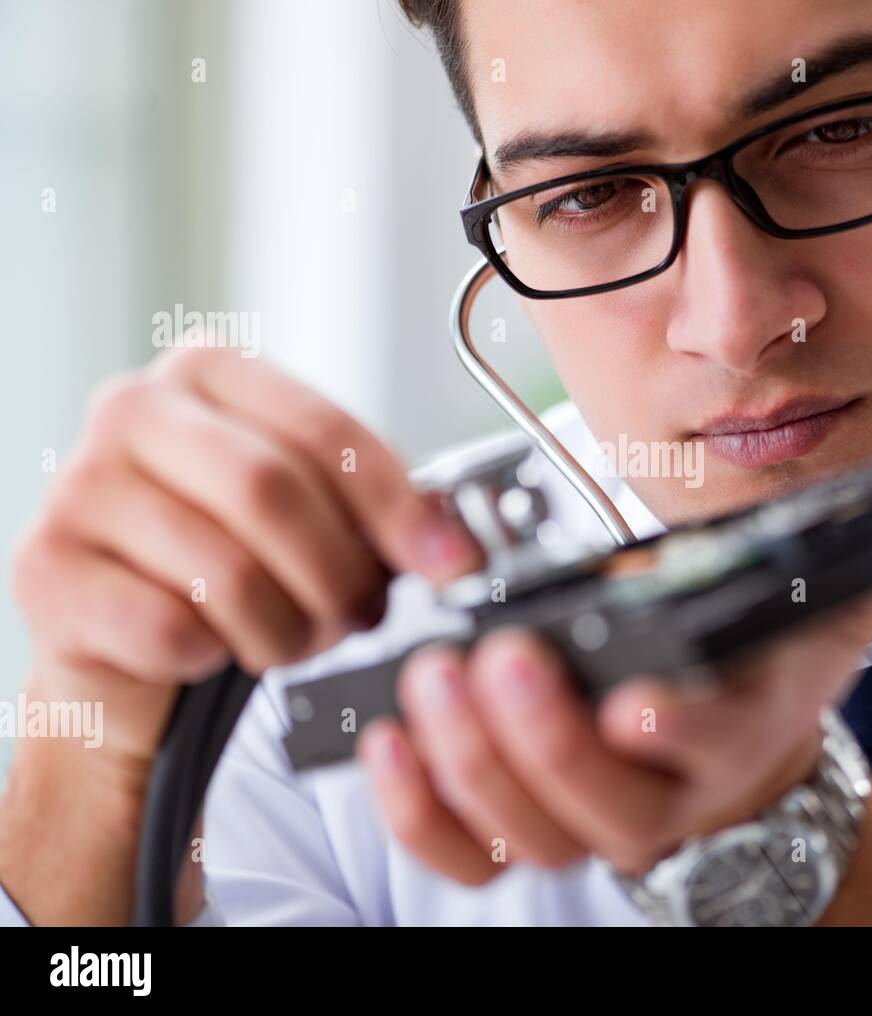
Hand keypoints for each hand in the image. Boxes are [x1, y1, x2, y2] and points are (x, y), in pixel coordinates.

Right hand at [0, 346, 483, 923]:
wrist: (131, 646)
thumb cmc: (231, 564)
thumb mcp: (312, 517)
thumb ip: (377, 510)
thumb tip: (453, 543)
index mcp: (211, 373)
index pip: (325, 431)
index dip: (398, 506)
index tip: (449, 562)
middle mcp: (134, 409)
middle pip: (273, 493)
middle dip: (338, 573)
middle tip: (361, 616)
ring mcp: (79, 485)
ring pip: (227, 570)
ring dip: (286, 628)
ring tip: (293, 637)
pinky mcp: (46, 569)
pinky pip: (171, 628)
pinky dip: (214, 655)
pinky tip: (212, 648)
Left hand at [359, 579, 871, 883]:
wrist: (725, 727)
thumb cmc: (749, 657)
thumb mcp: (814, 597)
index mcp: (743, 730)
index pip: (722, 746)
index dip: (684, 736)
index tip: (641, 707)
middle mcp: (671, 793)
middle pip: (604, 811)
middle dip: (541, 744)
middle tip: (493, 663)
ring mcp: (595, 818)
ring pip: (530, 836)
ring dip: (471, 767)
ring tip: (433, 680)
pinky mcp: (529, 820)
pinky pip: (470, 849)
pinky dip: (424, 809)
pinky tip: (393, 740)